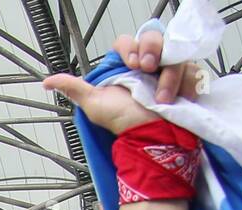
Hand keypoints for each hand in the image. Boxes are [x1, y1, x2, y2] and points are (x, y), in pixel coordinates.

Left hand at [43, 29, 200, 135]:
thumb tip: (47, 82)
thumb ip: (74, 88)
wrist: (149, 139)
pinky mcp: (187, 81)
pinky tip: (177, 99)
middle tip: (148, 68)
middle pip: (154, 37)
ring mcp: (169, 71)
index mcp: (125, 66)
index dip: (130, 47)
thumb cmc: (123, 122)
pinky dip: (187, 83)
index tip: (131, 63)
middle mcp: (148, 65)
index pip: (127, 41)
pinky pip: (194, 69)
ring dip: (170, 75)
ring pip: (175, 54)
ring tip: (162, 98)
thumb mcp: (95, 104)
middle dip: (152, 49)